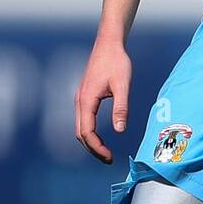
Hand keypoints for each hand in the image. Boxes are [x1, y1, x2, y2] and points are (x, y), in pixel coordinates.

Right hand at [74, 37, 131, 163]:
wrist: (109, 43)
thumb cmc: (117, 62)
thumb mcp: (122, 85)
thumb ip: (121, 107)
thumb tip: (120, 130)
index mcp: (86, 100)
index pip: (87, 132)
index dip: (97, 147)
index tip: (110, 157)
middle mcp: (80, 101)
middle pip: (80, 133)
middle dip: (92, 149)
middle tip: (108, 159)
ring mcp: (80, 99)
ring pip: (80, 127)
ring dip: (90, 142)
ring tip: (105, 152)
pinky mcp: (85, 96)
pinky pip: (83, 120)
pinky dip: (90, 133)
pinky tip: (101, 137)